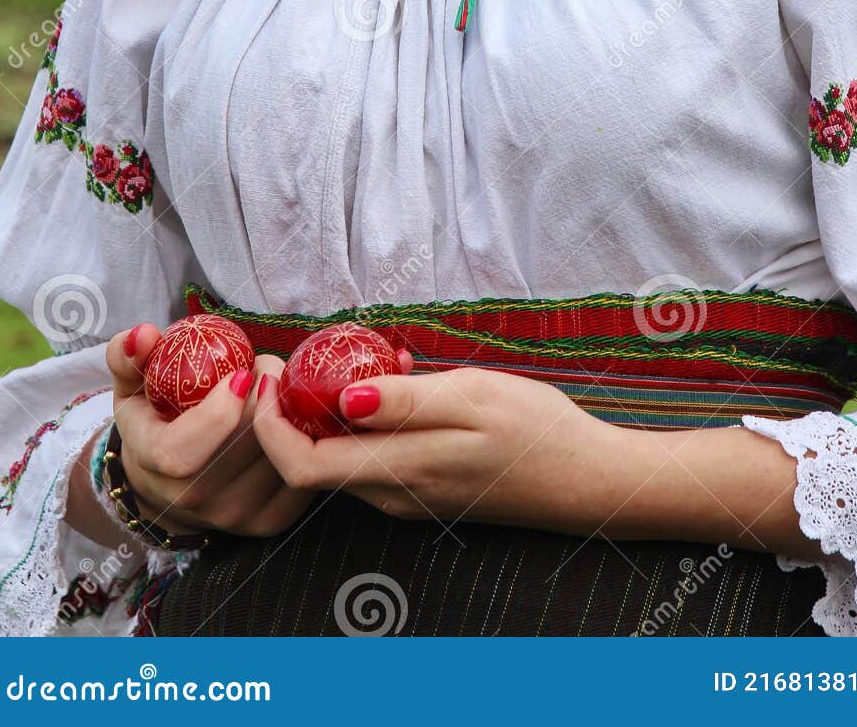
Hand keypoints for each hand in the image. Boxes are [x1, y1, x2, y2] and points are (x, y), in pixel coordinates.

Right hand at [106, 323, 318, 539]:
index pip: (182, 453)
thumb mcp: (131, 386)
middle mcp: (193, 497)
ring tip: (276, 389)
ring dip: (289, 413)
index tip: (240, 374)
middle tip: (266, 365)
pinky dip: (305, 440)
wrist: (168, 481)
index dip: (216, 414)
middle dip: (265, 394)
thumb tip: (143, 334)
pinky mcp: (269, 521)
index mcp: (155, 462)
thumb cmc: (153, 420)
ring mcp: (233, 514)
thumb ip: (128, 356)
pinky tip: (294, 417)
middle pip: (242, 446)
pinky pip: (302, 477)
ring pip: (278, 458)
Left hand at [253, 359, 638, 532]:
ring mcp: (408, 497)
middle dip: (287, 413)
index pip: (302, 466)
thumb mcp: (472, 398)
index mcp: (398, 472)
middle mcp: (392, 495)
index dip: (269, 425)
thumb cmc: (535, 431)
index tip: (268, 374)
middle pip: (312, 464)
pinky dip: (359, 421)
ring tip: (337, 358)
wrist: (588, 478)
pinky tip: (387, 380)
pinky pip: (371, 458)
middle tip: (288, 358)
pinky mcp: (424, 490)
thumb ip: (405, 403)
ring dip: (324, 414)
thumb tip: (342, 400)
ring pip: (340, 459)